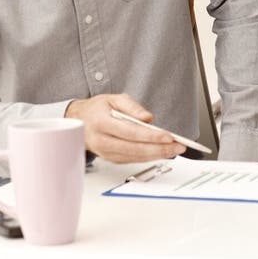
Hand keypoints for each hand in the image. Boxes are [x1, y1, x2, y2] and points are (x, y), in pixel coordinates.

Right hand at [65, 92, 186, 162]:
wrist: (79, 122)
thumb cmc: (98, 109)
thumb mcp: (114, 98)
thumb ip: (132, 107)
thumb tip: (148, 118)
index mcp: (101, 122)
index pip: (130, 132)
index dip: (151, 136)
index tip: (168, 136)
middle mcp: (102, 141)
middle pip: (134, 149)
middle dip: (159, 149)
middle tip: (178, 146)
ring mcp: (105, 153)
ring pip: (134, 157)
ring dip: (157, 155)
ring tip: (175, 150)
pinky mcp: (110, 159)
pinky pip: (131, 160)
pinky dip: (148, 157)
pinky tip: (161, 153)